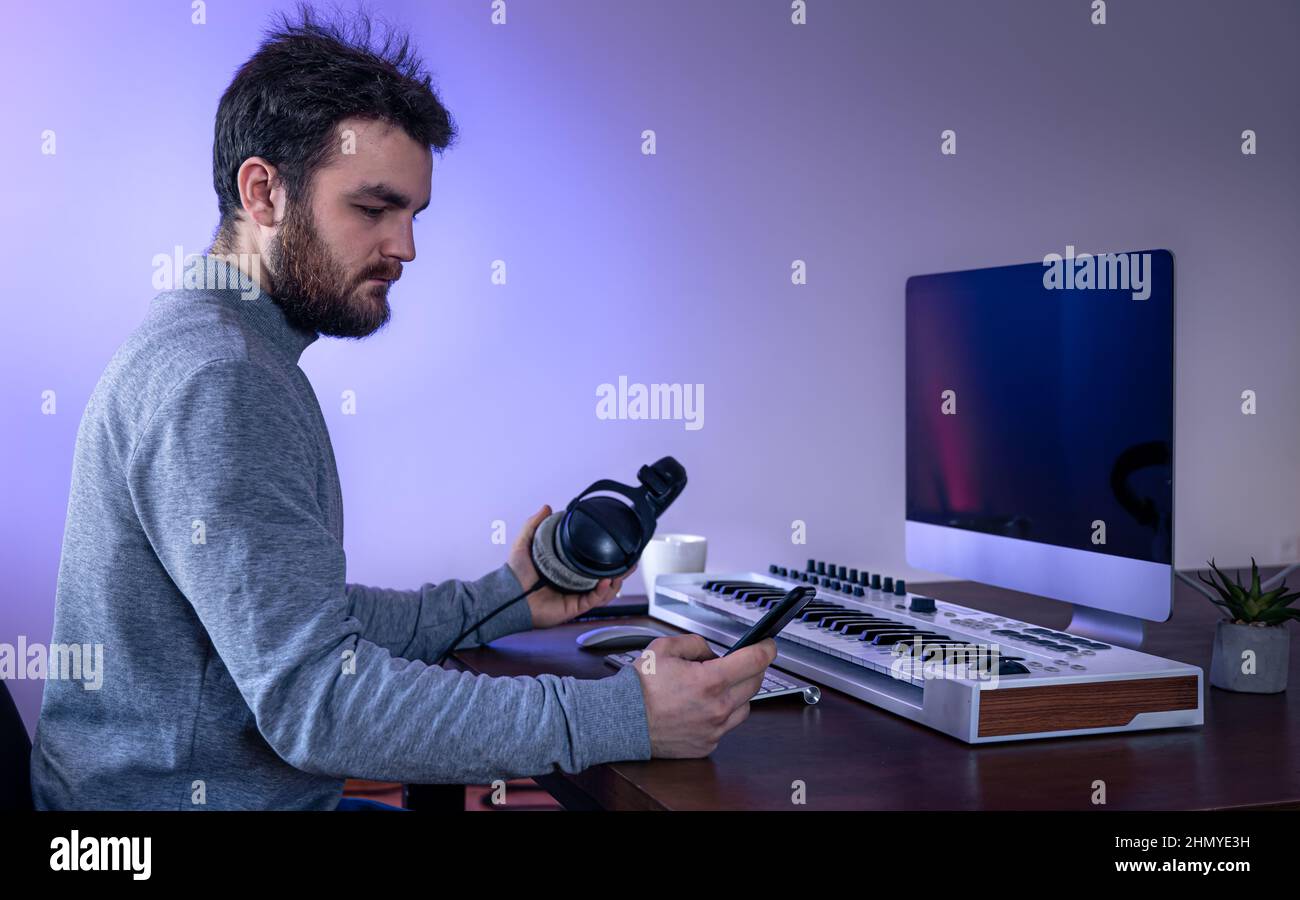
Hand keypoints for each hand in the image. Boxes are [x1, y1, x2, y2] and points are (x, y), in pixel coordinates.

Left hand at [508, 505, 636, 628]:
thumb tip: (547, 507)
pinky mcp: (573, 608)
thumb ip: (534, 524)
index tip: (615, 547)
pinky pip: (593, 600)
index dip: (605, 558)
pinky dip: (603, 592)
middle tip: (631, 561)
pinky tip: (607, 581)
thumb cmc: (514, 575)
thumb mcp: (524, 542)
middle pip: (604, 579)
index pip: (590, 564)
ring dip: (616, 582)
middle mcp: (572, 584)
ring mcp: (574, 597)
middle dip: (621, 572)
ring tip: (623, 571)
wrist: (507, 595)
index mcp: (565, 569)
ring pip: (604, 592)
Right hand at [633, 634, 776, 756]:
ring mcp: (714, 730)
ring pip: (745, 707)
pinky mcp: (707, 745)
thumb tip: (712, 652)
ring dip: (739, 693)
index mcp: (710, 681)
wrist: (621, 720)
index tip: (768, 644)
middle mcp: (717, 708)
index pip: (755, 660)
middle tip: (742, 661)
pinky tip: (704, 706)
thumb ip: (696, 643)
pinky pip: (726, 726)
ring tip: (718, 686)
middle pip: (755, 684)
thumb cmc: (639, 687)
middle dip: (753, 669)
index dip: (766, 648)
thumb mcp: (664, 647)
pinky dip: (722, 714)